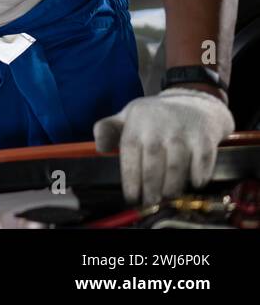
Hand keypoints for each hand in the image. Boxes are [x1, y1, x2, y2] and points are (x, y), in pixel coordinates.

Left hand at [94, 87, 234, 205]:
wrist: (194, 102)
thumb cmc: (155, 115)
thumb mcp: (128, 115)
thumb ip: (108, 129)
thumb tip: (100, 147)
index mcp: (137, 122)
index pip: (129, 152)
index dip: (130, 178)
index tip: (131, 197)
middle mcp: (159, 126)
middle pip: (152, 163)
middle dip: (150, 187)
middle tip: (150, 202)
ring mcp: (183, 132)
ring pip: (176, 166)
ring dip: (172, 186)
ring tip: (168, 197)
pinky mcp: (205, 138)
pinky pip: (202, 162)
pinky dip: (198, 175)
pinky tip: (193, 184)